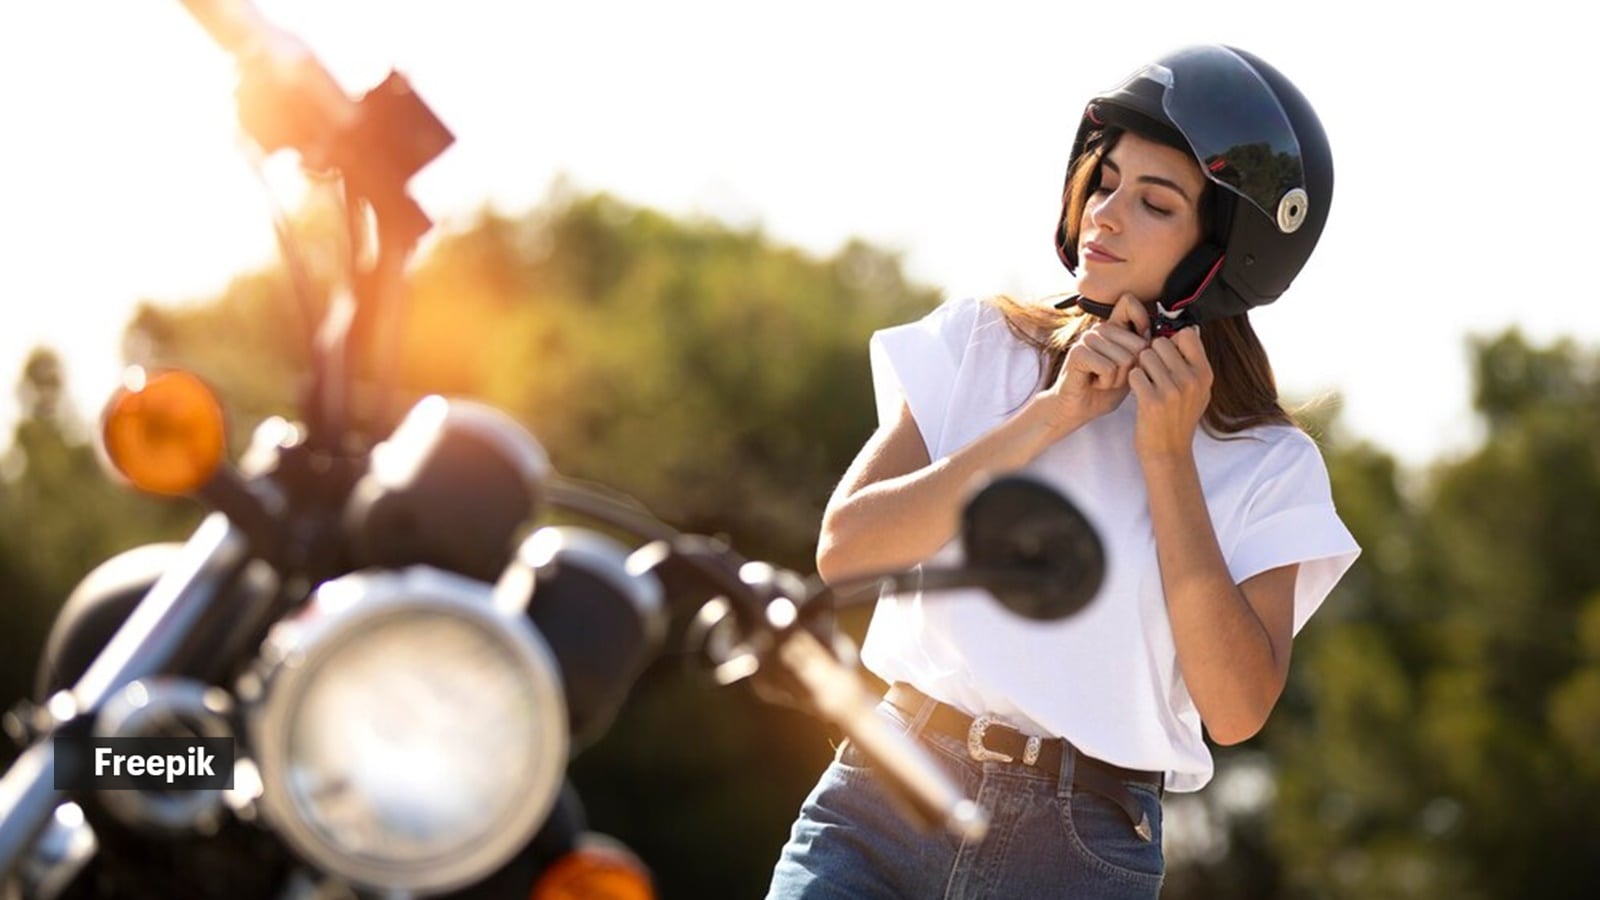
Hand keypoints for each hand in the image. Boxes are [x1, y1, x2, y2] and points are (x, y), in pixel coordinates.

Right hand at [1039, 294, 1150, 432]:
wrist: (1075, 410)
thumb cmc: (1103, 391)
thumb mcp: (1131, 370)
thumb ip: (1142, 351)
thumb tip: (1158, 337)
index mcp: (1113, 328)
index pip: (1130, 303)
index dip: (1141, 322)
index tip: (1136, 350)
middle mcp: (1099, 329)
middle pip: (1138, 344)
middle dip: (1131, 370)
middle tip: (1113, 376)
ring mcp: (1087, 339)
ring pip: (1125, 359)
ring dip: (1117, 379)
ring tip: (1102, 380)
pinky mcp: (1078, 353)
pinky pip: (1108, 368)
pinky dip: (1106, 383)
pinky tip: (1094, 383)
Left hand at [1129, 326, 1212, 458]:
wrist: (1169, 452)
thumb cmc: (1179, 419)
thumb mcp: (1198, 391)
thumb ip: (1194, 362)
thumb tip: (1189, 329)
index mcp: (1205, 374)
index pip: (1187, 334)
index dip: (1172, 342)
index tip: (1167, 356)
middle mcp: (1192, 380)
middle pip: (1161, 342)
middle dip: (1153, 354)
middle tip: (1153, 373)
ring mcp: (1172, 391)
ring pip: (1145, 356)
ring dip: (1141, 367)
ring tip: (1147, 384)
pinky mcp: (1152, 401)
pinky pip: (1134, 373)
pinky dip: (1133, 381)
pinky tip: (1139, 393)